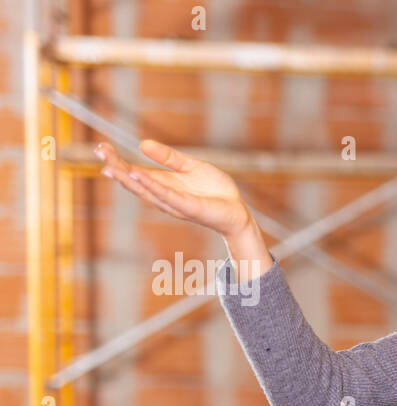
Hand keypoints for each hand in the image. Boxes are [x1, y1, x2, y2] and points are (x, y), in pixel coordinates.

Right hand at [94, 140, 252, 238]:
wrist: (237, 211)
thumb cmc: (215, 191)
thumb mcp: (190, 167)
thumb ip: (169, 157)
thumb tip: (142, 144)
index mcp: (163, 184)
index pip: (134, 171)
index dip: (118, 161)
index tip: (101, 147)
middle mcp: (164, 195)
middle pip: (134, 181)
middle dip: (117, 167)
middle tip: (100, 152)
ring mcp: (174, 202)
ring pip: (146, 189)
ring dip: (128, 178)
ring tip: (112, 165)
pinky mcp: (188, 207)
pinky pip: (166, 195)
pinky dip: (152, 186)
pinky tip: (139, 175)